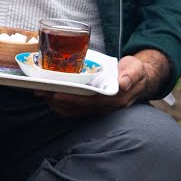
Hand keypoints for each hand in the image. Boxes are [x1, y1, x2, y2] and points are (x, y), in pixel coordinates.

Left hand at [35, 48, 170, 116]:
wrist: (142, 79)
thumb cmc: (136, 71)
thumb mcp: (136, 69)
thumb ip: (130, 75)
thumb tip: (123, 83)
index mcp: (115, 99)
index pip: (89, 102)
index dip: (72, 99)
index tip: (55, 93)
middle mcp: (106, 107)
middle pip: (77, 108)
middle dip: (57, 101)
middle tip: (39, 91)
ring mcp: (100, 108)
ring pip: (75, 111)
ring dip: (56, 104)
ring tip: (40, 93)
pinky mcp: (95, 106)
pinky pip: (76, 110)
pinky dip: (62, 105)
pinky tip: (50, 97)